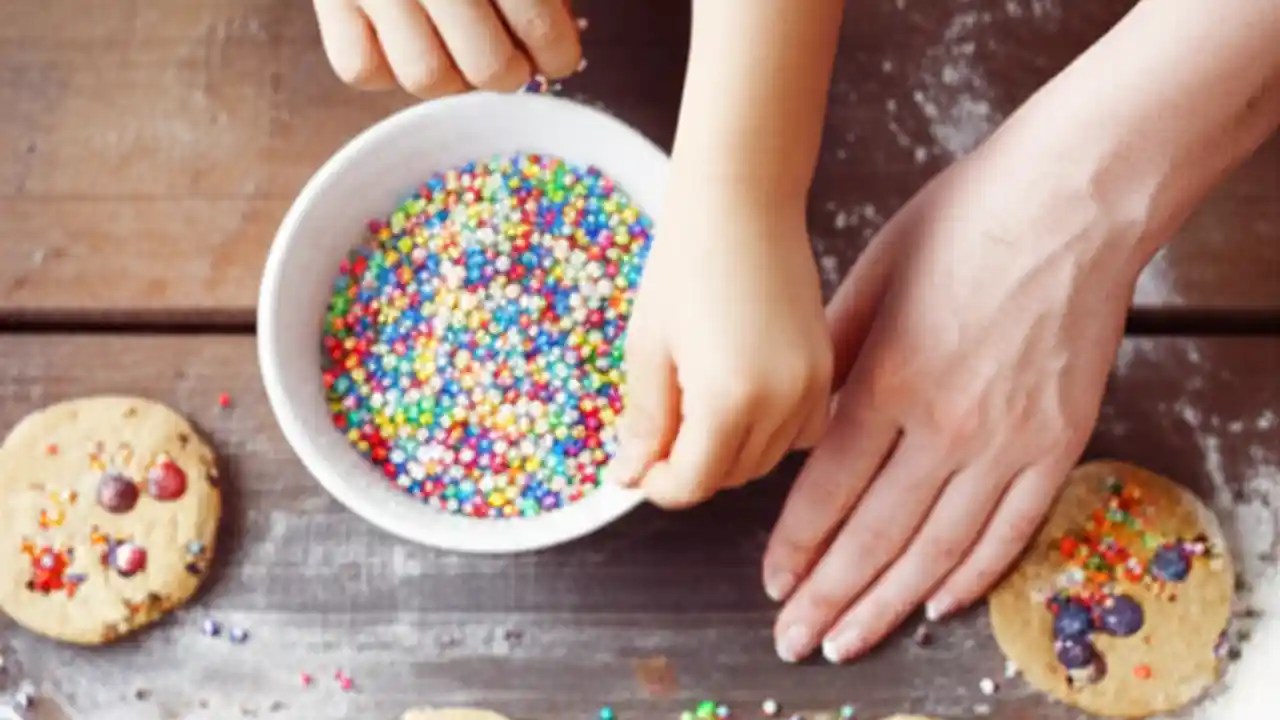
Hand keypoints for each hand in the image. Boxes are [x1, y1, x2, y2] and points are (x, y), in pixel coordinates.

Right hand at [314, 0, 580, 96]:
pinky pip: (361, 69)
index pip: (541, 31)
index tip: (556, 54)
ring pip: (426, 78)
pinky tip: (403, 39)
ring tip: (457, 51)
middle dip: (508, 71)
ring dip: (451, 77)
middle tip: (508, 56)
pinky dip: (385, 67)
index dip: (558, 55)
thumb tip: (561, 28)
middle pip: (488, 68)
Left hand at [607, 179, 832, 508]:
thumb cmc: (684, 265)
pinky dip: (770, 435)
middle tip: (659, 434)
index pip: (691, 484)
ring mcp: (812, 386)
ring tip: (694, 410)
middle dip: (689, 469)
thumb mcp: (648, 349)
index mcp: (726, 400)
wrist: (741, 202)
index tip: (637, 467)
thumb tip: (629, 480)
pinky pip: (801, 433)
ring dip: (727, 455)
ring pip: (766, 461)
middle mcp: (780, 403)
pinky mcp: (826, 368)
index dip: (658, 485)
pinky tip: (740, 401)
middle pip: (729, 477)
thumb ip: (645, 423)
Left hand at [764, 151, 1146, 663]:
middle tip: (797, 641)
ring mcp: (1009, 440)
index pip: (827, 491)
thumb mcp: (870, 276)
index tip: (774, 582)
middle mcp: (946, 425)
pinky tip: (939, 603)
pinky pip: (1012, 528)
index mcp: (888, 380)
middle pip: (875, 535)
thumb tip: (798, 420)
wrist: (1071, 201)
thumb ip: (831, 357)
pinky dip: (974, 573)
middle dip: (829, 596)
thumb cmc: (964, 224)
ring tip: (851, 641)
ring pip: (939, 549)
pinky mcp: (1059, 442)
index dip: (796, 546)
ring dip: (890, 604)